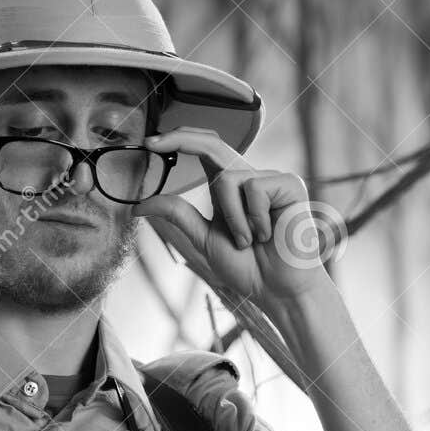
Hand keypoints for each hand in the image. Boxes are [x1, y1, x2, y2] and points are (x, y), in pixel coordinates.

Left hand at [135, 127, 338, 308]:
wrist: (279, 290)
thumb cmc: (249, 268)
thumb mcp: (205, 238)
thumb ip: (178, 215)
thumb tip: (140, 205)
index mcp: (229, 189)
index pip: (205, 152)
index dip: (179, 140)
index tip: (149, 142)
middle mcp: (249, 179)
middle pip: (214, 145)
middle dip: (181, 140)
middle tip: (152, 142)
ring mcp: (271, 179)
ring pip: (228, 178)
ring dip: (232, 218)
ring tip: (250, 241)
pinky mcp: (289, 184)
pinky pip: (254, 188)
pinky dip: (253, 218)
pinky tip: (268, 235)